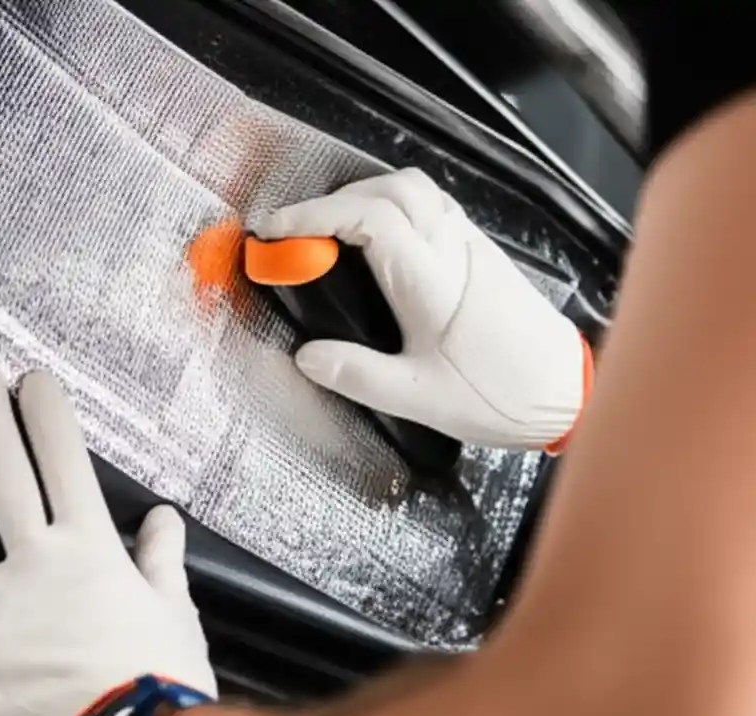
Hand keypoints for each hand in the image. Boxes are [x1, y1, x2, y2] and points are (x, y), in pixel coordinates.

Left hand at [0, 361, 215, 715]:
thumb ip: (159, 561)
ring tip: (29, 644)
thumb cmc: (154, 688)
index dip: (45, 412)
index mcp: (91, 551)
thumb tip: (163, 525)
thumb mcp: (172, 616)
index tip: (32, 383)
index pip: (64, 459)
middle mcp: (37, 566)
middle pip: (2, 470)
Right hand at [254, 168, 589, 449]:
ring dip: (367, 195)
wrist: (569, 393)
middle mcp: (452, 248)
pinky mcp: (482, 253)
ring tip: (333, 230)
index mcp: (430, 279)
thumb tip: (307, 355)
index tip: (274, 231)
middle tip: (297, 232)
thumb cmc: (498, 395)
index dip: (313, 216)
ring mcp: (471, 245)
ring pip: (414, 189)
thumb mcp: (417, 397)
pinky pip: (433, 205)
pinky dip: (395, 205)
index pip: (366, 218)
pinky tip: (380, 238)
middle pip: (389, 189)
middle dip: (334, 200)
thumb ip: (357, 374)